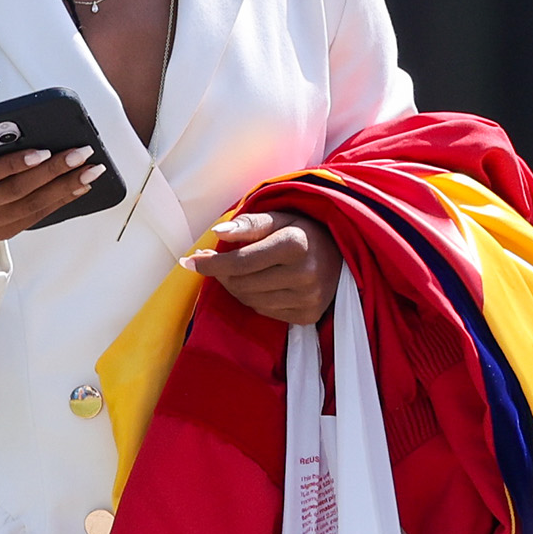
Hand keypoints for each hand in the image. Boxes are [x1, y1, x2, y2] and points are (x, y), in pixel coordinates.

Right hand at [0, 135, 105, 269]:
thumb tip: (27, 125)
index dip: (15, 163)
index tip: (44, 151)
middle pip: (17, 190)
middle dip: (53, 171)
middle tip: (81, 153)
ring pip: (33, 206)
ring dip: (66, 186)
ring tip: (92, 170)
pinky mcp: (3, 233)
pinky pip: (37, 216)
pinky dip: (62, 200)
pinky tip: (80, 185)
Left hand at [195, 208, 341, 324]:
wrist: (344, 254)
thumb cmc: (304, 231)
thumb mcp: (279, 218)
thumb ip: (248, 224)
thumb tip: (217, 233)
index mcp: (296, 244)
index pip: (239, 262)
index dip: (210, 264)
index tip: (189, 261)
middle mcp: (305, 274)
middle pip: (241, 284)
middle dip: (223, 274)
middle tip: (218, 263)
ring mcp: (309, 299)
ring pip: (249, 301)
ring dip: (237, 287)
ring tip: (243, 272)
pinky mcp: (308, 316)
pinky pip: (265, 312)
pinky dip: (256, 299)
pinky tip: (263, 284)